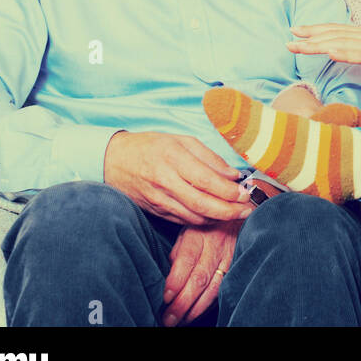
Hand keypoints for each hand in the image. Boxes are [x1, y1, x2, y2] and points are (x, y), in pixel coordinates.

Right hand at [103, 131, 253, 225]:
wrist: (112, 161)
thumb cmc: (151, 146)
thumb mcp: (181, 141)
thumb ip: (209, 157)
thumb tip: (233, 175)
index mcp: (173, 157)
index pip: (206, 179)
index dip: (229, 190)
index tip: (246, 192)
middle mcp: (164, 180)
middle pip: (202, 203)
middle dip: (229, 210)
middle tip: (248, 210)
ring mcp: (158, 198)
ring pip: (193, 215)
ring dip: (218, 218)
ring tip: (237, 214)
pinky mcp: (155, 210)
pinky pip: (183, 220)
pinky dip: (202, 220)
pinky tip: (216, 216)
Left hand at [162, 219, 241, 326]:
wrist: (237, 215)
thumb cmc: (206, 225)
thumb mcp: (187, 229)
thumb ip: (178, 252)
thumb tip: (169, 277)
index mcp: (199, 234)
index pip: (187, 260)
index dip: (176, 281)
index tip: (166, 298)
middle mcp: (216, 246)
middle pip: (200, 278)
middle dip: (183, 302)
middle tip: (169, 319)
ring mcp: (229, 258)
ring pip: (214, 288)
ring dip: (196, 308)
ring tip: (182, 321)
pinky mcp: (237, 266)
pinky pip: (224, 288)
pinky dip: (210, 304)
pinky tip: (198, 312)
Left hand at [289, 23, 360, 81]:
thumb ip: (359, 51)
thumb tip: (339, 52)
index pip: (335, 30)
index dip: (315, 29)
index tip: (295, 32)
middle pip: (334, 34)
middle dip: (310, 37)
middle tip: (289, 40)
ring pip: (343, 43)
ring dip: (320, 45)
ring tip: (302, 47)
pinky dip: (345, 54)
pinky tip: (331, 54)